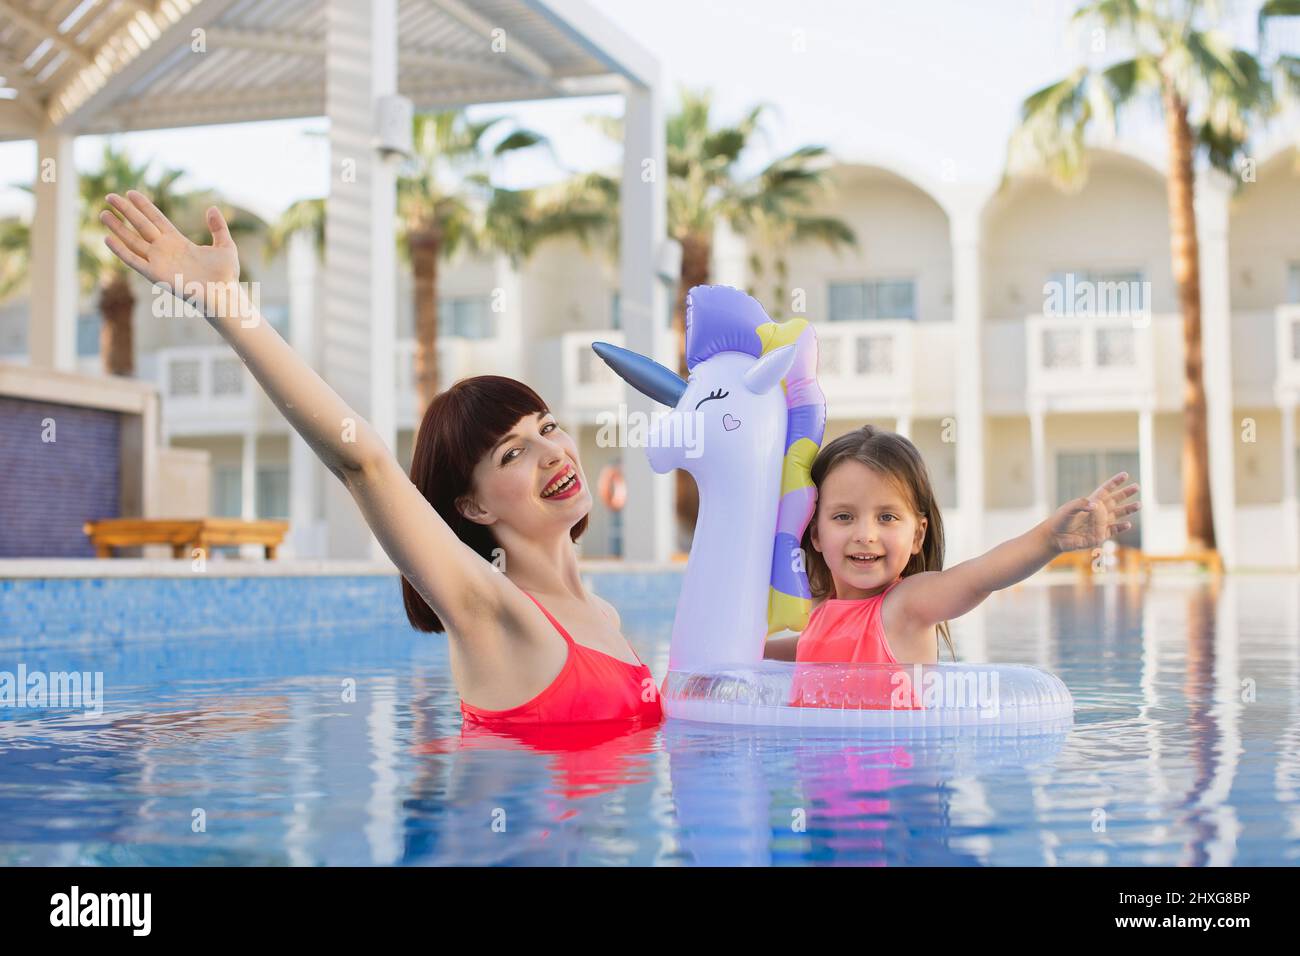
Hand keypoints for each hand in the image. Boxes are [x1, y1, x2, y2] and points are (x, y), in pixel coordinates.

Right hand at [101, 190, 240, 317]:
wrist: (223, 295)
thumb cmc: (225, 275)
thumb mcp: (225, 245)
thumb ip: (218, 227)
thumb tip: (212, 208)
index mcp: (179, 241)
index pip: (156, 219)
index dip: (143, 206)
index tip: (130, 192)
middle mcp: (165, 250)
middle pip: (140, 225)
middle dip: (125, 211)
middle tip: (109, 196)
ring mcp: (159, 262)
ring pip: (132, 241)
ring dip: (117, 228)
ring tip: (102, 213)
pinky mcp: (155, 275)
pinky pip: (133, 261)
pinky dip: (120, 251)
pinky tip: (107, 239)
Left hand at [1046, 471, 1140, 553]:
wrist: (1055, 537)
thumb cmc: (1060, 520)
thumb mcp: (1068, 509)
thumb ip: (1081, 504)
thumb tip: (1097, 506)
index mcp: (1090, 502)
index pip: (1105, 490)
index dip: (1115, 482)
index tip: (1125, 474)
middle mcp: (1097, 512)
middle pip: (1115, 500)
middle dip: (1126, 493)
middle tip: (1137, 486)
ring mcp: (1099, 524)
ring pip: (1117, 515)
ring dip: (1128, 510)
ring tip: (1139, 504)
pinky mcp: (1099, 536)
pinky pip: (1113, 531)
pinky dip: (1121, 528)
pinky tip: (1128, 524)